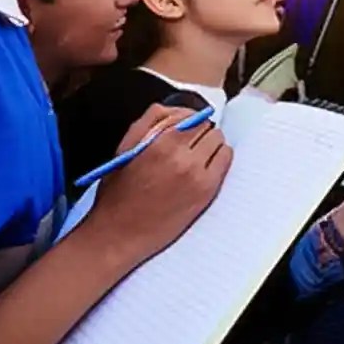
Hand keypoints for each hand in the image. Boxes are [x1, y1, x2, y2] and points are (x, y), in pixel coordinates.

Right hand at [82, 104, 232, 264]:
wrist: (118, 234)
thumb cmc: (117, 193)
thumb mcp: (125, 149)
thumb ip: (149, 122)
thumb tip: (175, 109)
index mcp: (158, 142)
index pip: (189, 115)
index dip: (187, 119)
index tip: (184, 127)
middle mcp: (180, 155)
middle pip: (207, 126)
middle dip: (199, 132)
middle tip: (189, 144)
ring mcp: (196, 173)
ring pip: (219, 141)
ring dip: (211, 144)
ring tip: (197, 155)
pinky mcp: (207, 190)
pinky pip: (226, 159)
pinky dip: (219, 157)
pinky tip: (206, 166)